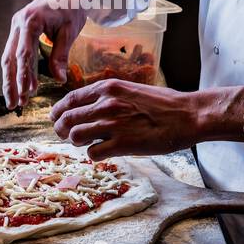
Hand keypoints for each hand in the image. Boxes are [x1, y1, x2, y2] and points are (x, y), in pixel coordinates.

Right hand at [1, 0, 85, 108]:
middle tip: (14, 103)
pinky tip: (22, 85)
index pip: (24, 54)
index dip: (23, 75)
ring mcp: (16, 26)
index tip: (25, 93)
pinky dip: (17, 69)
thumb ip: (61, 56)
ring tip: (16, 100)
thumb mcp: (70, 31)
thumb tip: (59, 79)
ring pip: (8, 57)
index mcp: (31, 21)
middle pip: (10, 58)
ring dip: (11, 79)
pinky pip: (14, 52)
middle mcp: (18, 23)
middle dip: (11, 83)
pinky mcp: (19, 29)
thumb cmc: (72, 6)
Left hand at [50, 80, 200, 158]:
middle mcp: (106, 104)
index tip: (56, 118)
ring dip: (76, 142)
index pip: (70, 99)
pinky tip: (102, 153)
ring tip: (85, 144)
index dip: (58, 111)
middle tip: (63, 135)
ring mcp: (113, 124)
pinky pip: (93, 153)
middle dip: (60, 129)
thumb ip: (110, 97)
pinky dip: (93, 155)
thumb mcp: (132, 89)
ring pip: (75, 136)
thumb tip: (91, 107)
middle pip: (67, 119)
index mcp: (108, 88)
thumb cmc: (164, 103)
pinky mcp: (122, 144)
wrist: (187, 115)